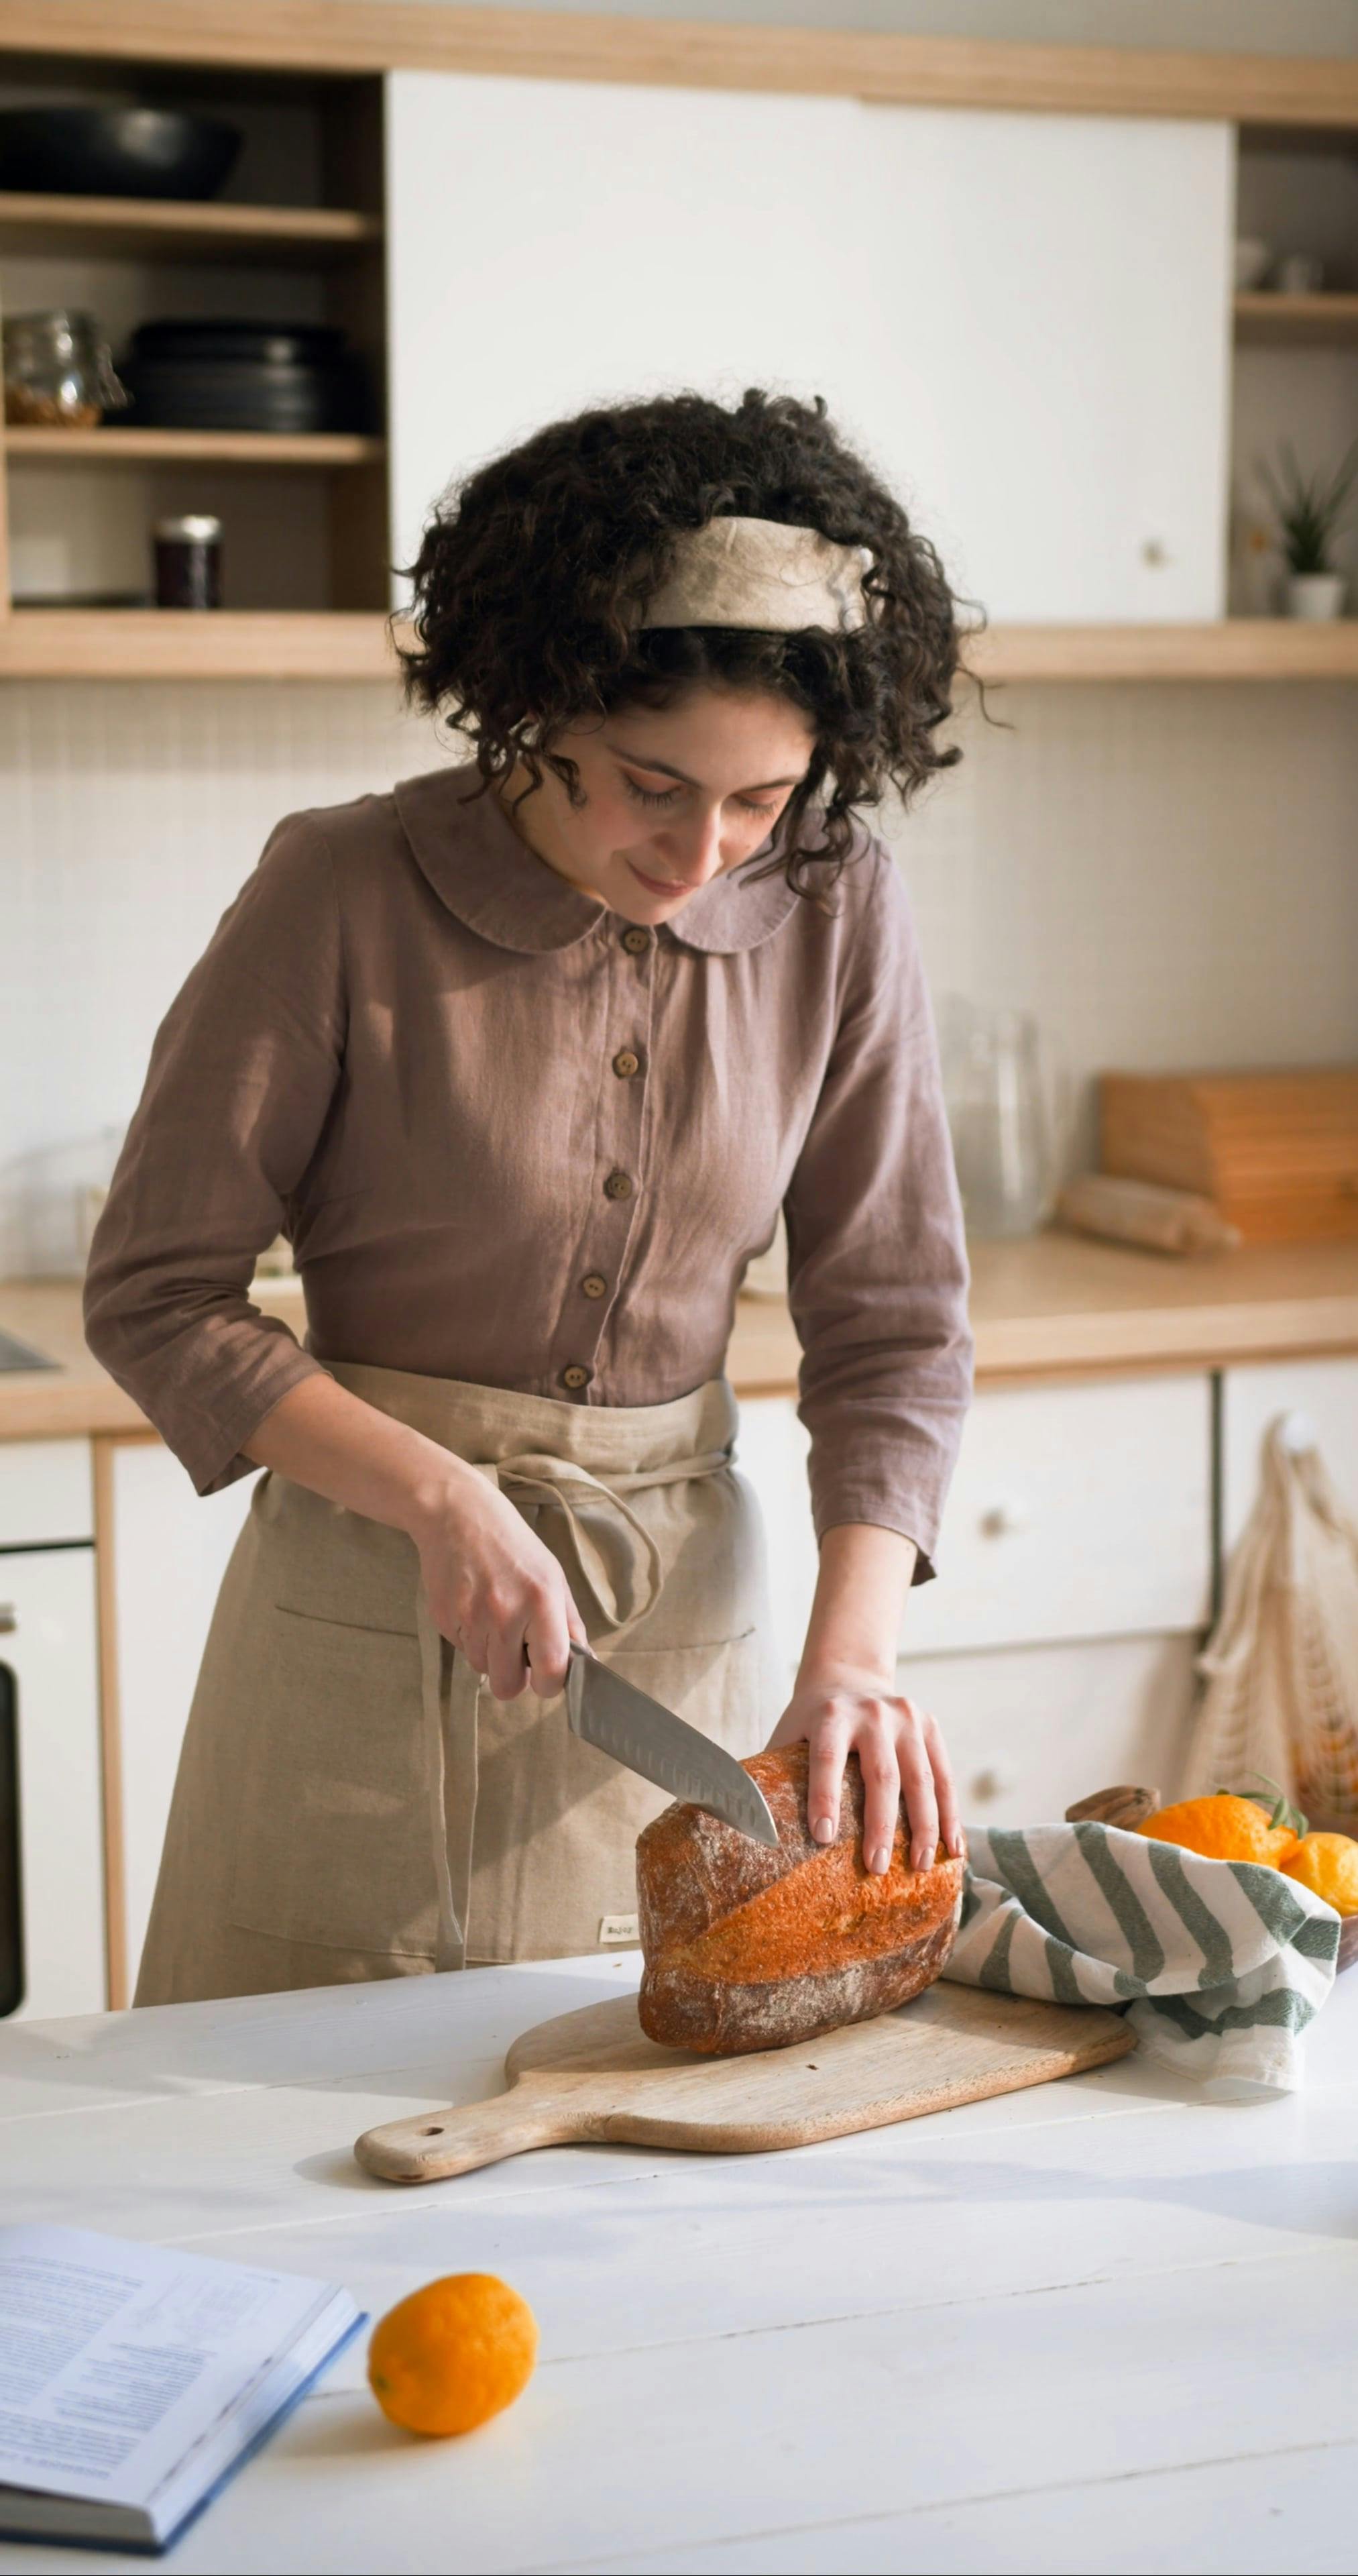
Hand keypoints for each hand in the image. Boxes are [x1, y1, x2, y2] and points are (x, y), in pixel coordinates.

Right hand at [408, 1465, 587, 1702]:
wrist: (458, 1514)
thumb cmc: (513, 1545)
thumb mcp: (553, 1576)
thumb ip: (570, 1623)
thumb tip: (584, 1664)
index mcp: (541, 1602)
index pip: (550, 1672)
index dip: (549, 1684)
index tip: (545, 1676)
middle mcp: (505, 1614)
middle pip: (507, 1686)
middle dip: (513, 1677)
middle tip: (516, 1652)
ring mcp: (470, 1617)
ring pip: (482, 1668)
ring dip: (490, 1653)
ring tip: (492, 1616)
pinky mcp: (443, 1618)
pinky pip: (461, 1649)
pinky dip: (469, 1637)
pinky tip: (472, 1605)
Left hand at [767, 1661, 962, 1875]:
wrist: (850, 1675)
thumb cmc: (811, 1721)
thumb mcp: (788, 1733)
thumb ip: (773, 1773)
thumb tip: (745, 1828)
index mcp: (830, 1715)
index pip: (827, 1757)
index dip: (824, 1796)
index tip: (823, 1837)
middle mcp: (872, 1712)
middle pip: (881, 1773)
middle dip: (881, 1824)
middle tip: (876, 1867)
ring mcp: (907, 1717)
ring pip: (920, 1778)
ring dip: (924, 1826)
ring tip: (918, 1866)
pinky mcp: (931, 1726)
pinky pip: (945, 1776)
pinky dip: (950, 1815)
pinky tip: (951, 1848)